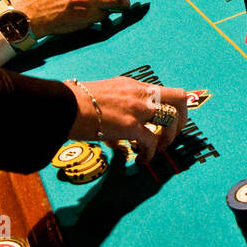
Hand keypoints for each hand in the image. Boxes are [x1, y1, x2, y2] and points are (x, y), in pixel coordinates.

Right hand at [64, 77, 189, 162]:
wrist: (63, 105)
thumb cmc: (76, 102)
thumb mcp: (104, 96)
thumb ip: (117, 111)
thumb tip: (119, 140)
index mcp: (134, 86)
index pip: (166, 91)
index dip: (173, 109)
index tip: (168, 123)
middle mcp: (140, 94)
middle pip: (179, 98)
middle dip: (182, 120)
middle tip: (171, 136)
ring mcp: (137, 109)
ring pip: (171, 119)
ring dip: (168, 138)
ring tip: (156, 149)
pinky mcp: (129, 125)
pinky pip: (150, 142)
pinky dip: (149, 153)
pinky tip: (141, 160)